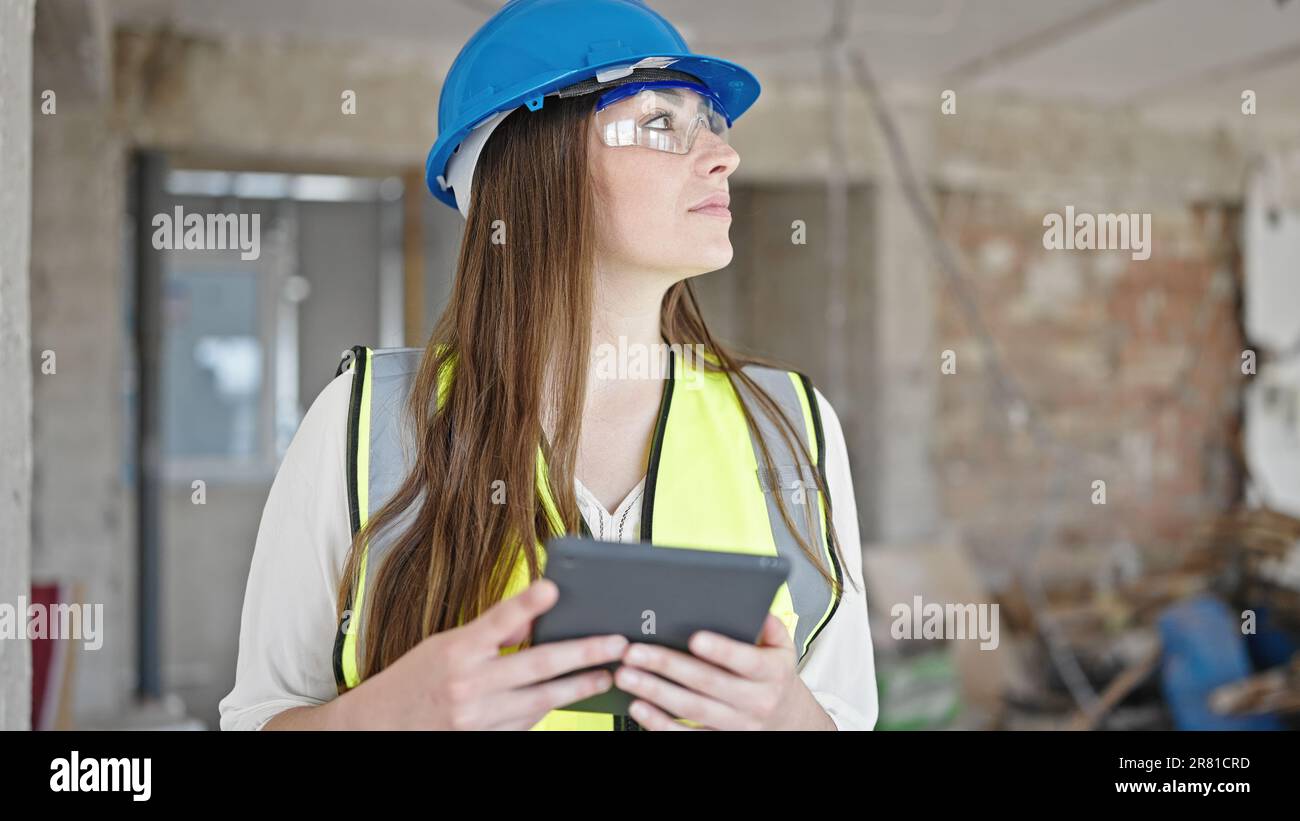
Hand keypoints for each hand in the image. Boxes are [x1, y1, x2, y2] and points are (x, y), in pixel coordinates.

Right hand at [339, 578, 626, 729]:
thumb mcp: (445, 645)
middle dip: (582, 654)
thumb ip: (489, 633)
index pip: (497, 621)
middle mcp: (467, 684)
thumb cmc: (415, 678)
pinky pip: (527, 722)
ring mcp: (477, 717)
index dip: (526, 603)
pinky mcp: (483, 738)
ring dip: (579, 686)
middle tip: (615, 644)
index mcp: (456, 651)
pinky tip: (572, 695)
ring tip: (607, 674)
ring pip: (541, 700)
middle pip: (536, 666)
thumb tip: (533, 617)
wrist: (380, 726)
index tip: (553, 588)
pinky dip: (550, 707)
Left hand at [615, 614, 835, 729]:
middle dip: (668, 665)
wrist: (790, 723)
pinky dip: (660, 723)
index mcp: (771, 673)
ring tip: (627, 675)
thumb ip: (770, 625)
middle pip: (708, 682)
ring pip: (692, 708)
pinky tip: (639, 707)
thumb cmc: (776, 678)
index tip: (695, 638)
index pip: (746, 660)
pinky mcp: (720, 740)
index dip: (721, 650)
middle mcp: (755, 701)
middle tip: (635, 652)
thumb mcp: (783, 648)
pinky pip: (687, 735)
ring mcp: (737, 724)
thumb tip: (753, 603)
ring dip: (655, 691)